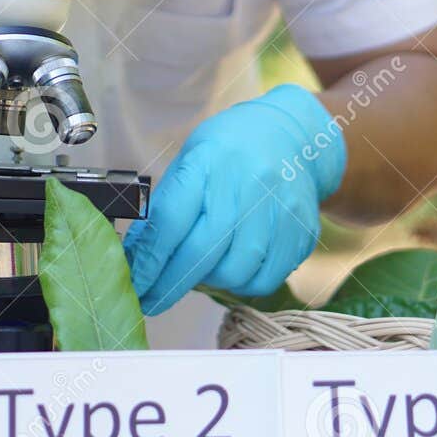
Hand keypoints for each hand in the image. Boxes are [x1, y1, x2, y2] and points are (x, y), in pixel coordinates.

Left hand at [122, 84, 345, 314]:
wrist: (291, 137)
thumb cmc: (229, 152)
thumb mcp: (190, 162)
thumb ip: (165, 208)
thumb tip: (138, 259)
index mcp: (209, 163)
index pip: (170, 221)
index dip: (149, 261)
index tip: (135, 285)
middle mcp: (247, 185)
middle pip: (201, 253)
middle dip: (170, 285)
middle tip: (153, 300)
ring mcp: (279, 211)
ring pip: (234, 273)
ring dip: (210, 281)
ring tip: (202, 269)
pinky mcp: (300, 233)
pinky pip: (265, 280)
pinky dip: (242, 283)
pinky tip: (234, 266)